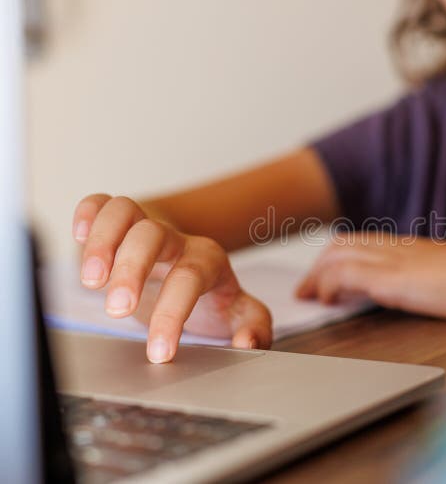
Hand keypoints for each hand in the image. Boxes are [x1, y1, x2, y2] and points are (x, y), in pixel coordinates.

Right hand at [73, 194, 271, 362]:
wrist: (195, 267)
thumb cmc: (211, 296)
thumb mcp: (240, 314)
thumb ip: (255, 328)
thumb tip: (247, 342)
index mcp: (208, 261)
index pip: (190, 279)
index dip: (172, 315)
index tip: (159, 353)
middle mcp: (176, 240)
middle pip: (153, 236)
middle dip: (131, 270)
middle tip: (116, 311)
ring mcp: (146, 227)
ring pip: (125, 211)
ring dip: (103, 242)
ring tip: (91, 281)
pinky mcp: (121, 223)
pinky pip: (102, 202)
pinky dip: (88, 213)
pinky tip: (80, 236)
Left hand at [295, 232, 445, 318]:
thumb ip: (426, 277)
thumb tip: (418, 290)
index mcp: (407, 246)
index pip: (359, 241)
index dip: (336, 257)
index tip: (324, 277)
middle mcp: (395, 247)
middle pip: (340, 245)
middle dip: (317, 267)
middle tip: (306, 290)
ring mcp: (391, 260)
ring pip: (336, 256)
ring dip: (316, 276)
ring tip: (309, 297)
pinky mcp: (391, 278)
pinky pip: (344, 274)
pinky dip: (328, 286)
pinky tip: (327, 301)